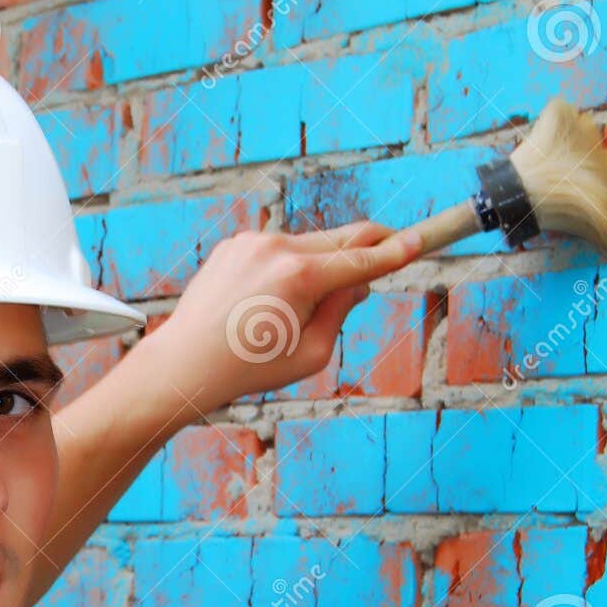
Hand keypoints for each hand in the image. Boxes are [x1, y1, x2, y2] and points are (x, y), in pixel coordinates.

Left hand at [136, 220, 423, 428]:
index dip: (395, 253)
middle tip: (390, 251)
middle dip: (367, 248)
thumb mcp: (312, 352)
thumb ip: (342, 310)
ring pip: (309, 245)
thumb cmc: (250, 367)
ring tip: (292, 314)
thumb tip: (358, 280)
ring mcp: (252, 241)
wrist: (186, 362)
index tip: (420, 240)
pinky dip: (287, 268)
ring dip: (320, 266)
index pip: (363, 260)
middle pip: (341, 239)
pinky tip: (266, 304)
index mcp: (301, 276)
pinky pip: (277, 250)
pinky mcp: (234, 243)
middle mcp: (277, 247)